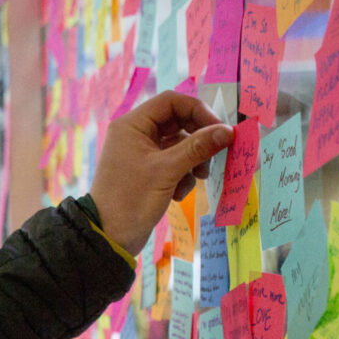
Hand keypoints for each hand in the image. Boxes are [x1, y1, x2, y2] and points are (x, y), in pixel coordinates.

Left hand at [89, 91, 233, 255]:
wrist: (109, 236)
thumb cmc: (132, 199)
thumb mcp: (168, 171)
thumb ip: (198, 147)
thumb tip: (229, 131)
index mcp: (132, 125)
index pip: (172, 102)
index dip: (199, 111)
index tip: (219, 129)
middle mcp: (135, 135)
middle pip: (179, 122)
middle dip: (199, 140)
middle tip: (215, 155)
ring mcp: (142, 153)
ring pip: (180, 145)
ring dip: (193, 161)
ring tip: (198, 179)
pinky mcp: (148, 172)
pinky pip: (174, 163)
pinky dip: (183, 175)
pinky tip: (178, 194)